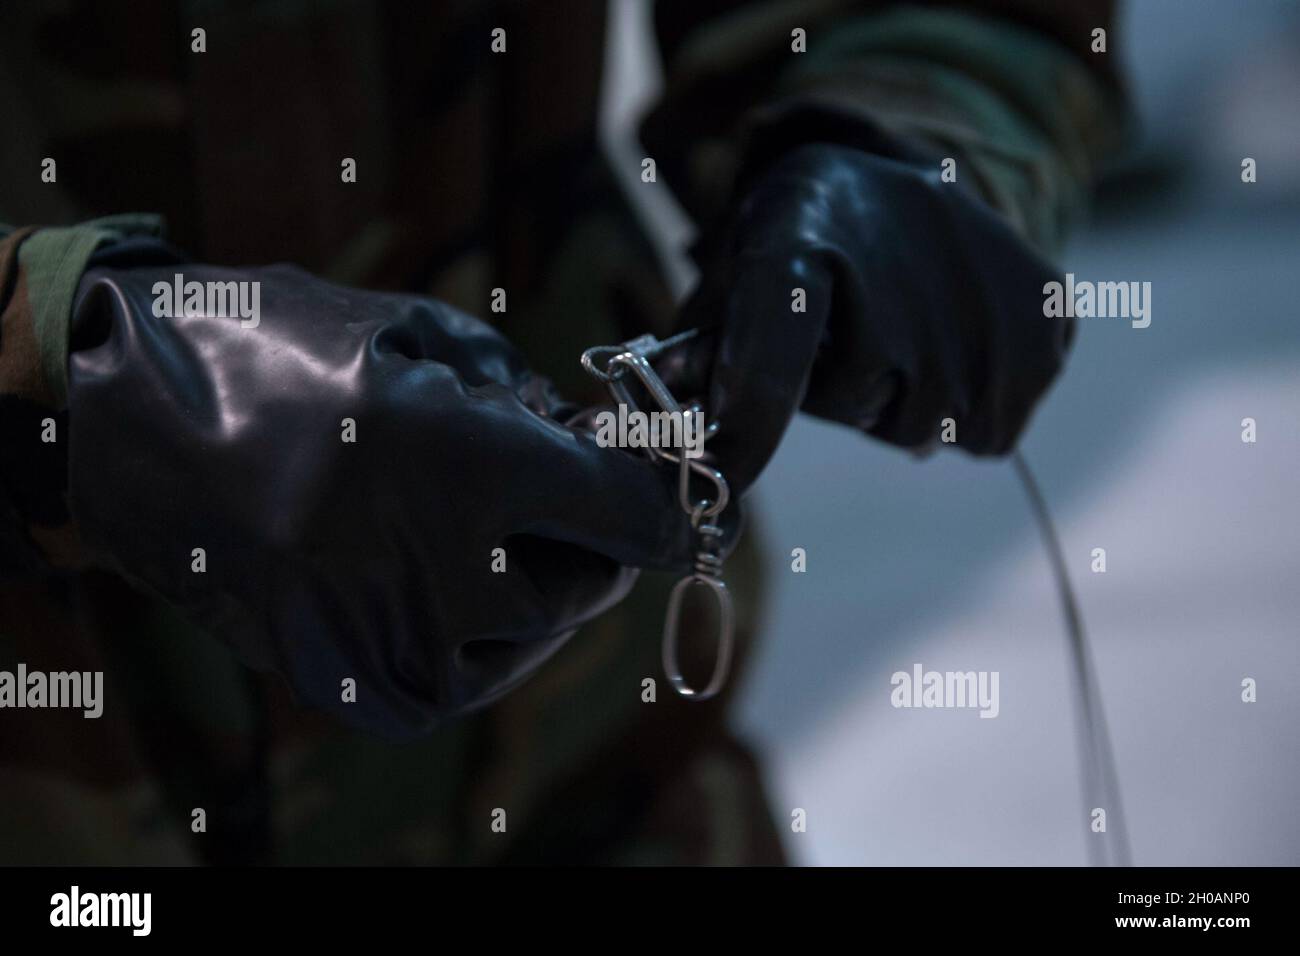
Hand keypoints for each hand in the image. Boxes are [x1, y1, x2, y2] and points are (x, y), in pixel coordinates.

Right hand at [66, 254, 690, 736]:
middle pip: (592, 582)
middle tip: (548, 489)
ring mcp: (399, 646)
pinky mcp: (357, 690)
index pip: (637, 519)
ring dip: (529, 584)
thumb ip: (528, 402)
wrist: (124, 423)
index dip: (664, 505)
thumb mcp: (422, 337)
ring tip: (465, 519)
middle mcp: (449, 575)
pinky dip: (474, 631)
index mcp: (476, 468)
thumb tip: (591, 443)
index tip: (669, 495)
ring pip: (531, 635)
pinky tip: (435, 572)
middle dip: (585, 536)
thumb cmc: (276, 353)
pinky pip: (465, 676)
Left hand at [661, 143, 1072, 494]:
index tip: (723, 475)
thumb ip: (701, 345)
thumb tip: (655, 419)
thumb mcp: (743, 264)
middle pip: (859, 402)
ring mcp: (981, 295)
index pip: (770, 349)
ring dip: (905, 404)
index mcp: (801, 237)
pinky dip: (967, 409)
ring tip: (901, 333)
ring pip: (926, 428)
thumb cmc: (805, 238)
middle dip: (845, 393)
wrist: (920, 181)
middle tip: (849, 334)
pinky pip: (988, 433)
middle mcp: (897, 264)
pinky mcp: (1046, 318)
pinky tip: (951, 343)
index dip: (747, 423)